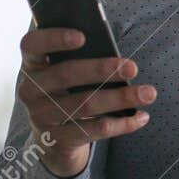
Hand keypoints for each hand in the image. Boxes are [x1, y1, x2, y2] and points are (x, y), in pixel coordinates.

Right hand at [16, 27, 154, 178]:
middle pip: (66, 74)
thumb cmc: (67, 95)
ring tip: (148, 93)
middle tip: (132, 67)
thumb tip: (117, 57)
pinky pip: (94, 130)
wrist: (52, 141)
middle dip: (102, 69)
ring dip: (120, 98)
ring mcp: (42, 117)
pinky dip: (122, 123)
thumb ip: (80, 61)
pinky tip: (141, 117)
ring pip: (85, 104)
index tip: (83, 37)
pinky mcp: (58, 140)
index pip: (32, 45)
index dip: (54, 38)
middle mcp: (31, 90)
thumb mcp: (65, 77)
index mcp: (33, 66)